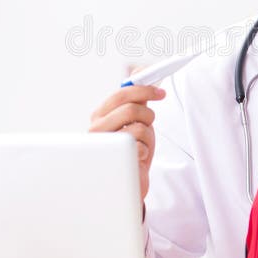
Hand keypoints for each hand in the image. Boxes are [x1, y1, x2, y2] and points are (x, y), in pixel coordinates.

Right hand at [89, 85, 165, 200]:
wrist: (126, 181)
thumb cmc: (129, 151)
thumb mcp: (133, 121)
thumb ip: (135, 101)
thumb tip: (141, 75)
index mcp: (99, 116)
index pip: (121, 94)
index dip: (144, 90)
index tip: (160, 93)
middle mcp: (97, 128)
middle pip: (131, 109)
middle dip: (148, 116)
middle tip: (149, 124)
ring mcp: (104, 144)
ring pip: (140, 127)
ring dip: (148, 137)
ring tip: (140, 146)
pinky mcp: (114, 160)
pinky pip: (141, 146)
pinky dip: (145, 151)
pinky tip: (137, 158)